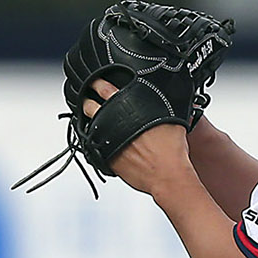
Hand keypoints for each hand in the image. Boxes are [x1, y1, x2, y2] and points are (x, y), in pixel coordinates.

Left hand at [83, 78, 194, 196]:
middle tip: (86, 99)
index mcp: (126, 107)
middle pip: (89, 106)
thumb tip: (165, 96)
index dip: (97, 82)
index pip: (104, 87)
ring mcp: (106, 141)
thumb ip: (161, 103)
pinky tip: (102, 143)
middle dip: (86, 101)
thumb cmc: (171, 150)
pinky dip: (97, 143)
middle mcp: (112, 122)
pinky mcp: (105, 157)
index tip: (94, 81)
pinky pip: (94, 147)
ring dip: (91, 123)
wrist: (166, 175)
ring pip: (89, 126)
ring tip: (94, 121)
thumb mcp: (172, 116)